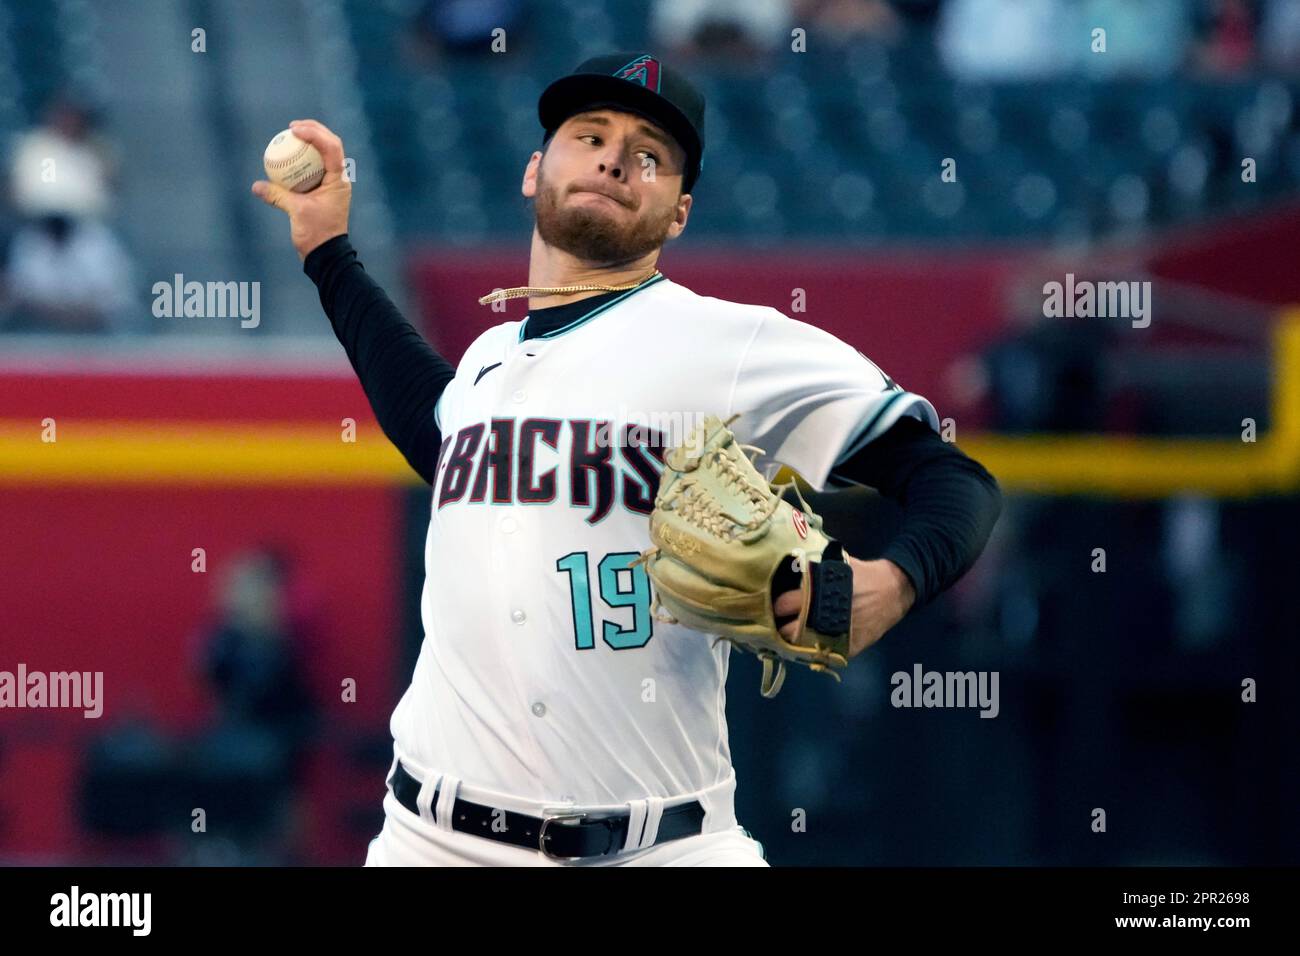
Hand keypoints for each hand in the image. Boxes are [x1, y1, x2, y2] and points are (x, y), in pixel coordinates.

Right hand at [251, 119, 350, 260]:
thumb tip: (256, 186)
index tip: (294, 130)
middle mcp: (339, 178)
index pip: (332, 147)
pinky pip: (314, 167)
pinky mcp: (324, 190)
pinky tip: (287, 157)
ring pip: (324, 154)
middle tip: (292, 127)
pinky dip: (302, 159)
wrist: (326, 254)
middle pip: (330, 144)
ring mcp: (333, 183)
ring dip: (310, 141)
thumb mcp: (296, 212)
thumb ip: (277, 195)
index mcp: (339, 180)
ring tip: (291, 135)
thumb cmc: (317, 234)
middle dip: (313, 130)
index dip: (315, 133)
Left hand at [773, 553, 915, 657]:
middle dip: (780, 628)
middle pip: (787, 631)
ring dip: (795, 642)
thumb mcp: (835, 567)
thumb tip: (789, 573)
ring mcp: (836, 636)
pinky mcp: (848, 649)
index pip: (783, 605)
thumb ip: (812, 572)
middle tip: (778, 625)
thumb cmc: (862, 575)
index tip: (773, 608)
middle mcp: (824, 617)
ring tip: (792, 636)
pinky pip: (823, 656)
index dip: (775, 607)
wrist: (893, 590)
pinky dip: (815, 651)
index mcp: (818, 594)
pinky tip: (811, 644)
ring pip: (802, 647)